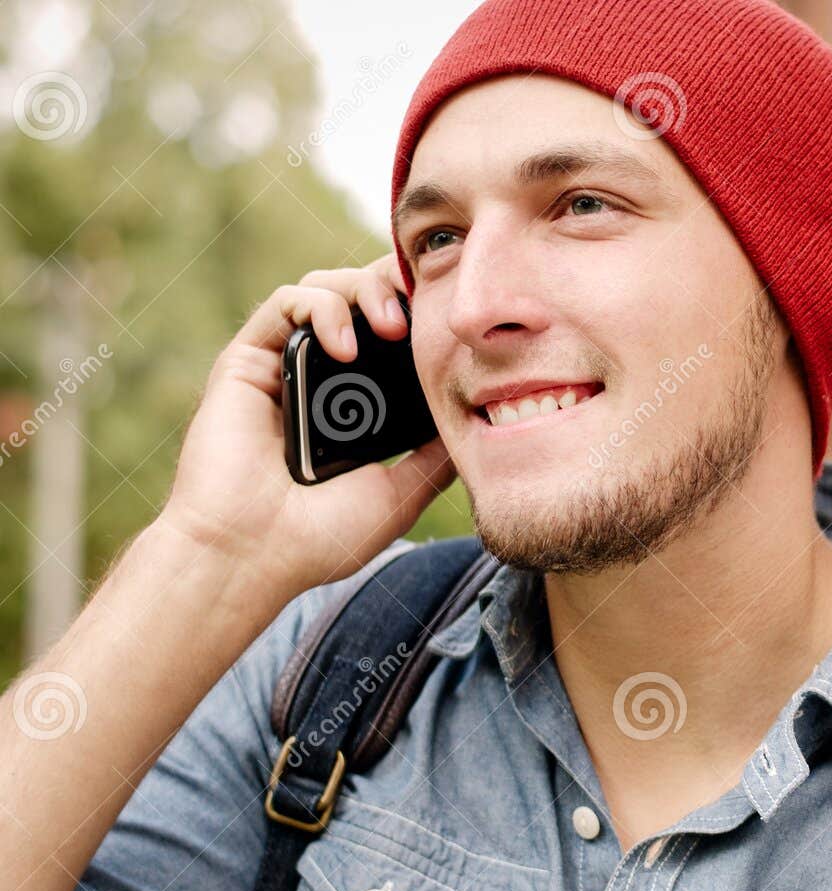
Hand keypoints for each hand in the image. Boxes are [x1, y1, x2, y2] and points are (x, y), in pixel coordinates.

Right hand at [160, 253, 455, 594]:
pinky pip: (284, 304)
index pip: (394, 335)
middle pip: (363, 298)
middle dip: (398, 287)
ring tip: (392, 326)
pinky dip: (321, 309)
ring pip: (326, 288)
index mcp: (357, 406)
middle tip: (426, 308)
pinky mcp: (246, 360)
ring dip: (365, 290)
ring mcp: (284, 367)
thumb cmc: (321, 536)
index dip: (423, 314)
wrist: (254, 556)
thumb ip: (435, 453)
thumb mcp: (402, 491)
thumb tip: (478, 419)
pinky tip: (346, 348)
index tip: (456, 320)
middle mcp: (320, 379)